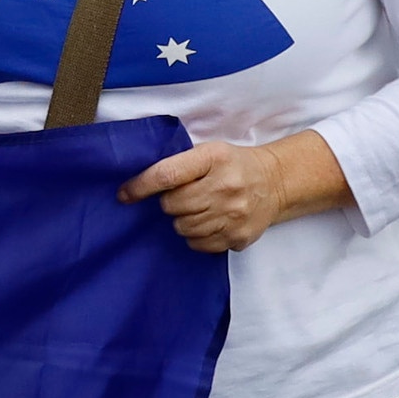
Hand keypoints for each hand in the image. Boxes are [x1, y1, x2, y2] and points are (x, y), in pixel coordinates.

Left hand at [117, 130, 351, 253]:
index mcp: (214, 158)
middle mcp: (226, 186)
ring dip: (182, 220)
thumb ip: (179, 165)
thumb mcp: (209, 152)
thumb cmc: (232, 165)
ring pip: (184, 228)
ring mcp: (235, 214)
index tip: (123, 194)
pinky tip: (209, 222)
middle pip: (173, 206)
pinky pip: (200, 244)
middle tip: (180, 198)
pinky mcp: (239, 236)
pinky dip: (197, 236)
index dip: (140, 187)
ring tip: (198, 209)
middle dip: (169, 204)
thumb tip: (137, 185)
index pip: (167, 175)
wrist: (275, 182)